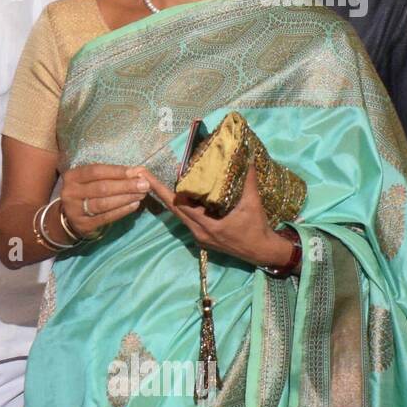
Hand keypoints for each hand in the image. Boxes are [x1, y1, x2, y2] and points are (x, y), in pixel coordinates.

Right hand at [59, 163, 149, 236]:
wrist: (70, 216)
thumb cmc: (86, 192)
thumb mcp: (91, 180)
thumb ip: (111, 174)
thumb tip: (138, 170)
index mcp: (71, 176)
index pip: (96, 171)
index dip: (117, 171)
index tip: (135, 172)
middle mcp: (70, 192)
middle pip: (101, 188)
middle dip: (126, 186)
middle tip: (144, 185)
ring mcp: (74, 210)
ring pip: (104, 203)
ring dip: (126, 198)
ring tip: (141, 194)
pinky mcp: (83, 224)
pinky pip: (106, 217)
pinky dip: (122, 211)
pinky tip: (134, 205)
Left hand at [137, 164, 294, 269]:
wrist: (261, 251)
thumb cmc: (256, 227)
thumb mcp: (253, 202)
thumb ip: (247, 179)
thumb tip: (245, 155)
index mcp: (208, 224)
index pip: (180, 205)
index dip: (166, 191)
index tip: (152, 178)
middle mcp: (198, 231)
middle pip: (173, 210)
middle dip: (159, 193)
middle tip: (145, 177)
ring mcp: (199, 236)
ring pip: (179, 215)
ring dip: (170, 200)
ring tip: (158, 183)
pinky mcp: (202, 238)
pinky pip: (187, 220)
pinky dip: (182, 207)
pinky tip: (180, 196)